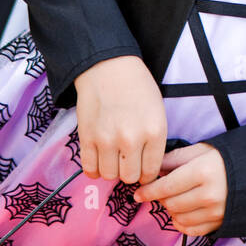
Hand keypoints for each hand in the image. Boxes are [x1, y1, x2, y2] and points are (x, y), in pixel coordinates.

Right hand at [74, 56, 167, 184]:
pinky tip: (99, 157)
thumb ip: (154, 141)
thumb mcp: (157, 111)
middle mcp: (132, 139)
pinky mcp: (87, 138)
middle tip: (126, 160)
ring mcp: (107, 140)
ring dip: (111, 168)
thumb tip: (148, 168)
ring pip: (109, 175)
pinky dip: (94, 168)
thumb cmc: (137, 87)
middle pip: (129, 177)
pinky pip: (90, 169)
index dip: (146, 172)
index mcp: (154, 132)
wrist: (109, 67)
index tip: (142, 167)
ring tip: (112, 155)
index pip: (151, 171)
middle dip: (129, 171)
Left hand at [133, 142, 227, 235]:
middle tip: (161, 191)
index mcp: (203, 172)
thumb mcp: (201, 150)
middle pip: (171, 203)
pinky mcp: (219, 223)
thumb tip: (153, 168)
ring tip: (175, 199)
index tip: (138, 193)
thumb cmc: (225, 158)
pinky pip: (191, 230)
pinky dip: (181, 223)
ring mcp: (215, 212)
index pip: (166, 187)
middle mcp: (209, 194)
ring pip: (178, 218)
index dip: (149, 191)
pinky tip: (183, 212)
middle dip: (161, 198)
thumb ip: (175, 158)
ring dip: (171, 210)